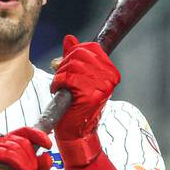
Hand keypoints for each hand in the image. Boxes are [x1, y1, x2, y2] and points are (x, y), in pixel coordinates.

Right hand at [0, 127, 52, 169]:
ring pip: (15, 145)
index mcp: (8, 149)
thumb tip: (47, 156)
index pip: (23, 133)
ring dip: (26, 163)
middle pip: (22, 140)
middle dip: (32, 159)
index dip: (37, 134)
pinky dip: (16, 160)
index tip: (47, 144)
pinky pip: (3, 152)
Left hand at [50, 35, 119, 165]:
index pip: (91, 48)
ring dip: (60, 75)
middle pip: (80, 54)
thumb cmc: (76, 105)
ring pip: (72, 66)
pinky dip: (58, 83)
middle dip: (65, 64)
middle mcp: (110, 78)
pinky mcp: (90, 95)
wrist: (76, 131)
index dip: (74, 53)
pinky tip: (59, 91)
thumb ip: (75, 56)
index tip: (69, 66)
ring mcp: (102, 86)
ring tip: (61, 87)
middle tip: (62, 78)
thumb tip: (70, 38)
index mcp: (111, 72)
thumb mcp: (78, 77)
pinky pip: (68, 78)